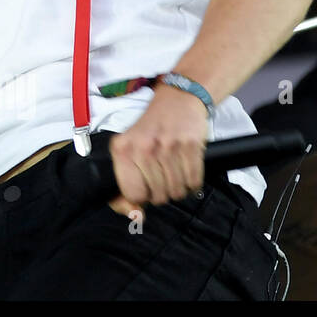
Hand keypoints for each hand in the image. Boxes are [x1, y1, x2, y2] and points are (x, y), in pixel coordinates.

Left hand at [105, 82, 209, 217]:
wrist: (178, 100)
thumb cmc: (151, 128)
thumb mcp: (129, 147)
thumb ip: (128, 182)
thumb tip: (136, 216)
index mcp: (122, 149)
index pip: (131, 193)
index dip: (140, 199)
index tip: (145, 195)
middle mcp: (143, 148)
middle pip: (157, 196)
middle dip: (161, 193)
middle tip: (163, 178)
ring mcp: (167, 147)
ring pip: (176, 191)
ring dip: (178, 188)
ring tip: (175, 172)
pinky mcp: (190, 146)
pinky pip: (194, 182)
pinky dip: (192, 182)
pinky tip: (187, 169)